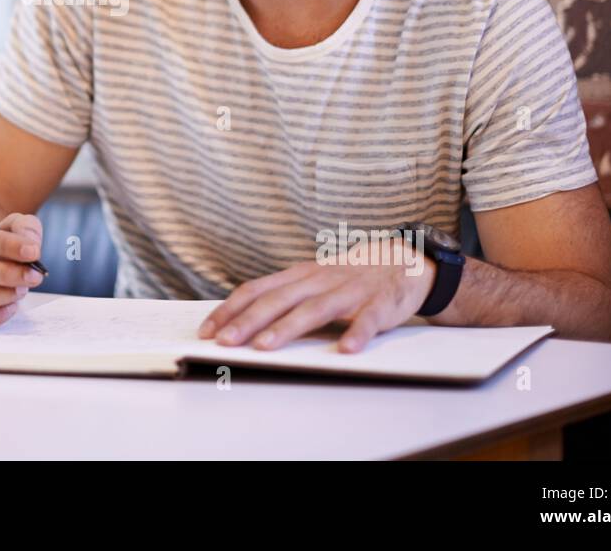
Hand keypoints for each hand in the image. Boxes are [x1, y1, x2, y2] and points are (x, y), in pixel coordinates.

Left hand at [197, 248, 436, 352]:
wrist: (402, 261)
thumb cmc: (347, 278)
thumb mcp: (311, 280)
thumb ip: (282, 296)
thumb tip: (238, 320)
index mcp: (299, 275)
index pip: (256, 290)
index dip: (230, 309)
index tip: (207, 331)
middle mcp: (319, 280)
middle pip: (278, 300)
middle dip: (248, 321)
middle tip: (225, 342)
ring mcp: (349, 291)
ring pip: (314, 309)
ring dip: (287, 328)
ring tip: (264, 347)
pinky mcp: (379, 304)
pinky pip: (367, 320)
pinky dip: (356, 333)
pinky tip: (346, 350)